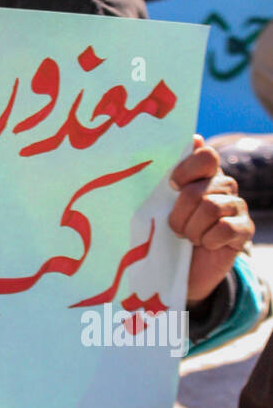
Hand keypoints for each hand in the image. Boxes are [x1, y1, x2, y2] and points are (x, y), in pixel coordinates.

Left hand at [169, 136, 253, 307]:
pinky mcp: (244, 229)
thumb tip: (194, 137)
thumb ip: (171, 174)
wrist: (184, 269)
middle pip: (198, 189)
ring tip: (190, 238)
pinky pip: (225, 228)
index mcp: (203, 173)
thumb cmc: (170, 231)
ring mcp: (237, 206)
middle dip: (180, 214)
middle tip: (177, 228)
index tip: (171, 186)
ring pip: (211, 208)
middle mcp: (223, 185)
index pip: (205, 156)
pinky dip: (209, 240)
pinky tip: (207, 244)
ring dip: (193, 229)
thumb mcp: (162, 204)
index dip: (185, 170)